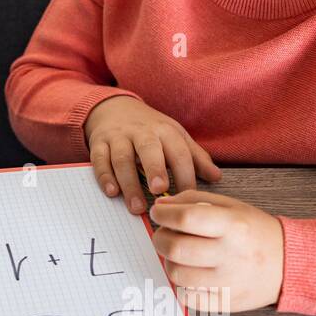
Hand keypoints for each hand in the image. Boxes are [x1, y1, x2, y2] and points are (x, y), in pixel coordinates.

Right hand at [83, 95, 221, 212]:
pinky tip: (112, 192)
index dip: (185, 174)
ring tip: (137, 207)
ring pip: (122, 158)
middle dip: (154, 169)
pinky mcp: (99, 143)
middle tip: (159, 191)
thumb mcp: (175, 136)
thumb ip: (195, 157)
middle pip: (148, 149)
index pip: (179, 152)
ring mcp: (118, 137)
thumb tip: (216, 177)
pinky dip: (104, 176)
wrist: (114, 108)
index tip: (188, 196)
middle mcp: (141, 132)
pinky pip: (100, 160)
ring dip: (129, 183)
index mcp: (165, 131)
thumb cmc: (150, 129)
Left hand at [148, 190, 283, 312]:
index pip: (186, 218)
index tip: (157, 212)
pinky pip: (188, 298)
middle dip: (160, 238)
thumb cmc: (255, 232)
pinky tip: (192, 274)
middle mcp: (231, 255)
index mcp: (233, 226)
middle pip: (176, 248)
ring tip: (179, 255)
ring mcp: (229, 282)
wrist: (289, 263)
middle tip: (164, 234)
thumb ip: (194, 200)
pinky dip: (183, 285)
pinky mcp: (226, 303)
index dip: (163, 214)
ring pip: (177, 275)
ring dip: (169, 262)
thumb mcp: (231, 206)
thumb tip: (160, 205)